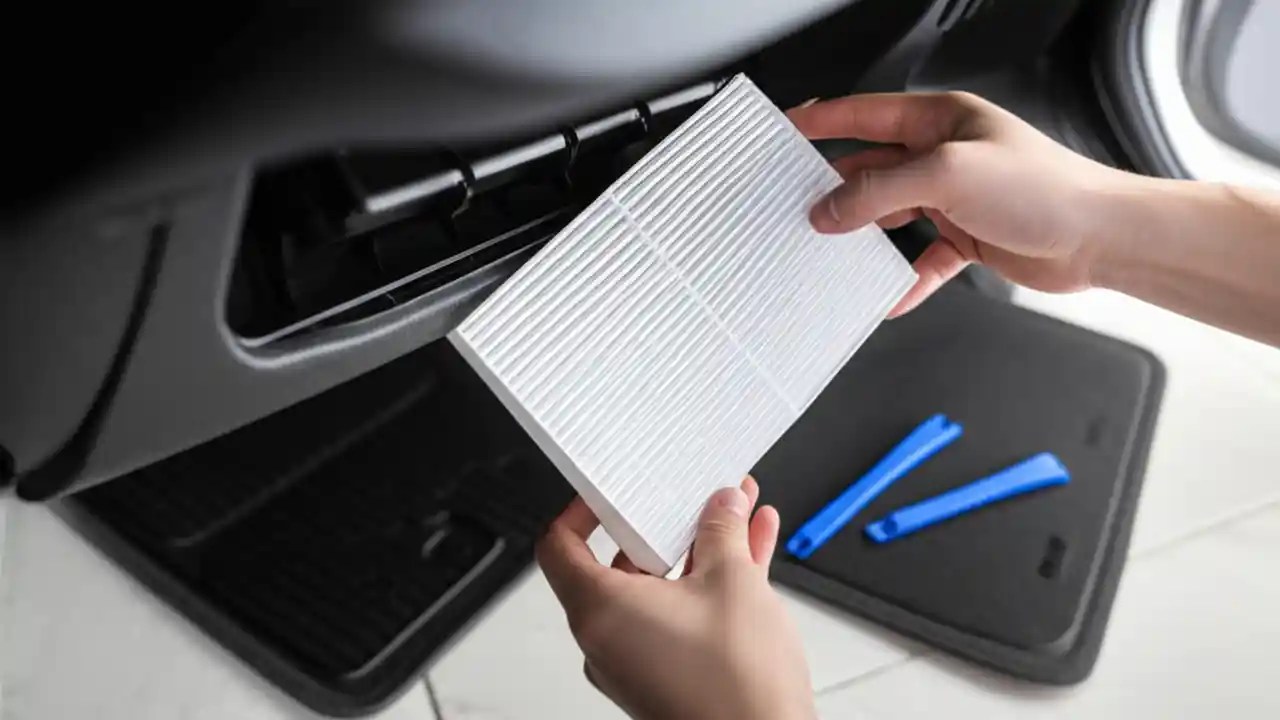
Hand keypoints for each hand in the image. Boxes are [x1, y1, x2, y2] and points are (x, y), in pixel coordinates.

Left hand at [536, 478, 814, 719]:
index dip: (581, 512)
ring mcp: (636, 662)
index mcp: (601, 611)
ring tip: (737, 515)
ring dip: (699, 552)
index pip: (560, 547)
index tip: (610, 493)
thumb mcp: (734, 581)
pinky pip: (679, 617)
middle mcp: (608, 640)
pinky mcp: (667, 677)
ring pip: (660, 590)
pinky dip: (707, 586)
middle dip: (666, 526)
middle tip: (692, 497)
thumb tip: (722, 505)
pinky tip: (751, 553)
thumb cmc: (737, 688)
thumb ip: (723, 531)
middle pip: (620, 565)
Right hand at [788, 92, 1141, 314]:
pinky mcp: (969, 237)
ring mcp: (956, 198)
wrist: (1101, 237)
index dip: (822, 121)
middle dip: (835, 188)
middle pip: (872, 168)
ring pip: (891, 215)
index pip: (865, 114)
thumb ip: (880, 191)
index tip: (785, 131)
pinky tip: (889, 295)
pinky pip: (922, 259)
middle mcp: (945, 155)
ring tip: (831, 250)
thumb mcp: (948, 176)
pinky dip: (904, 278)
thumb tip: (830, 208)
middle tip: (795, 203)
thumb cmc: (1046, 189)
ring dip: (864, 235)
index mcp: (941, 121)